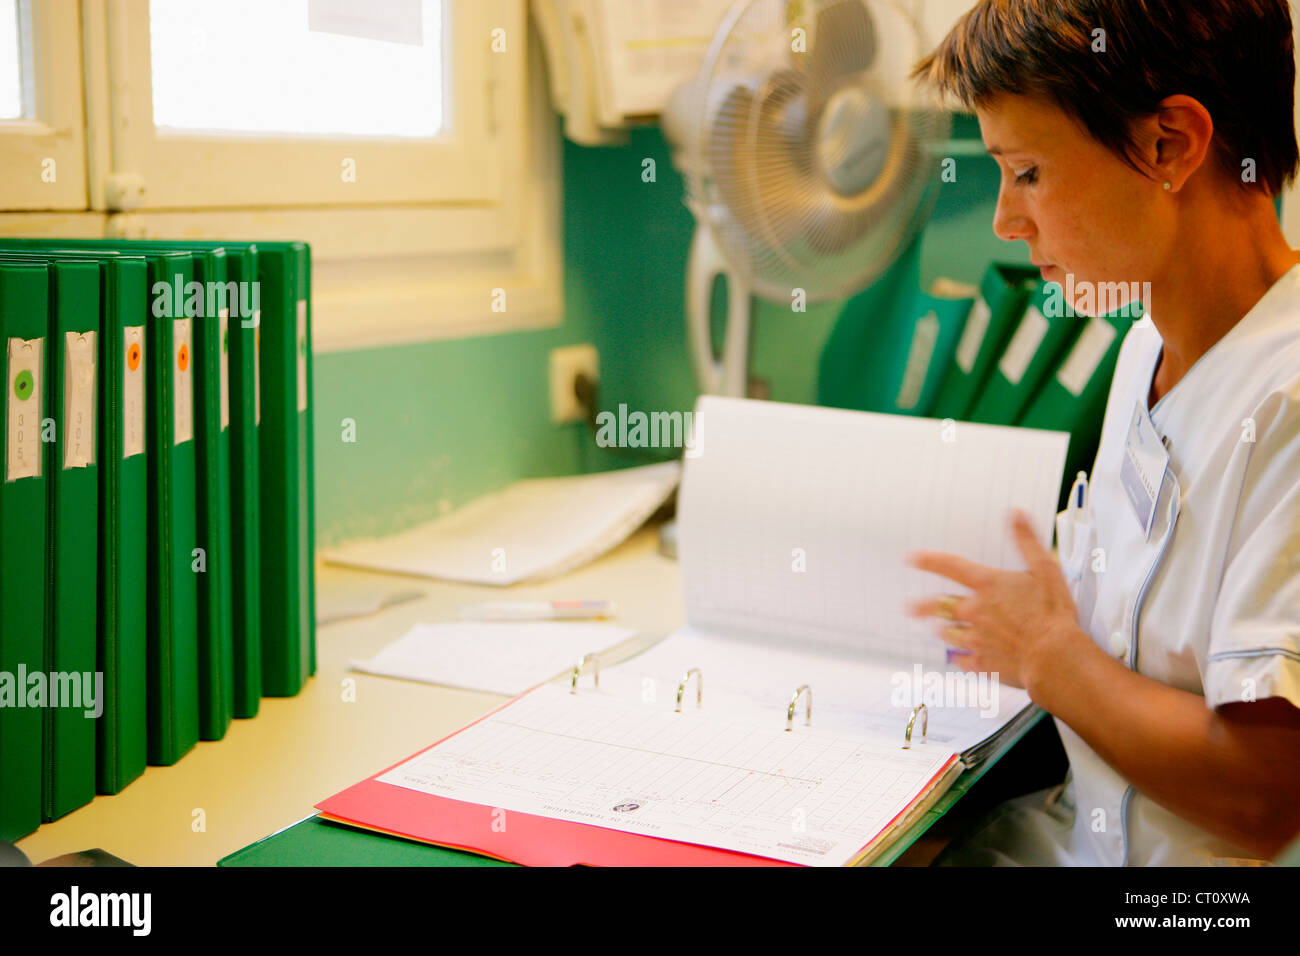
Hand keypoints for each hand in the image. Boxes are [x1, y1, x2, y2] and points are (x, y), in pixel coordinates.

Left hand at [905, 510, 1081, 692]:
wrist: (1054, 657)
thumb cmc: (1052, 615)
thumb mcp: (1045, 569)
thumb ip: (1027, 541)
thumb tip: (1015, 515)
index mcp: (987, 586)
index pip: (951, 567)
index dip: (929, 561)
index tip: (911, 559)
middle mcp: (974, 611)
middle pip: (939, 606)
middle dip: (922, 606)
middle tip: (910, 608)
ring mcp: (975, 638)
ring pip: (947, 633)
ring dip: (941, 630)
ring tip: (936, 630)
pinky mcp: (983, 662)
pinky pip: (962, 660)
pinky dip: (957, 658)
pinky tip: (956, 658)